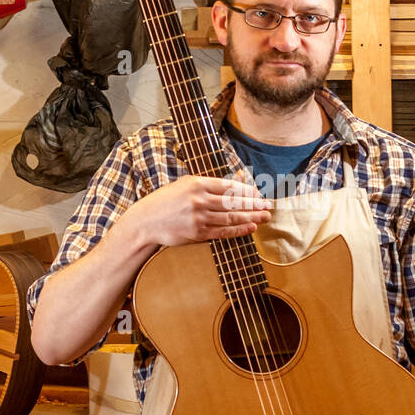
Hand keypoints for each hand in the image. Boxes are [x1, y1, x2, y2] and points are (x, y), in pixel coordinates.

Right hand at [128, 175, 271, 247]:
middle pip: (233, 202)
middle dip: (254, 204)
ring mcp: (199, 218)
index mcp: (196, 184)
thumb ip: (209, 184)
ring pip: (231, 217)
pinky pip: (223, 232)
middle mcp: (199, 200)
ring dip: (251, 217)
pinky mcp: (197, 234)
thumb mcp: (185, 185)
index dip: (247, 191)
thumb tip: (236, 180)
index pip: (228, 186)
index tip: (258, 194)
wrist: (146, 222)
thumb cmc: (166, 202)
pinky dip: (239, 230)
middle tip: (268, 206)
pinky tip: (250, 228)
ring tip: (264, 217)